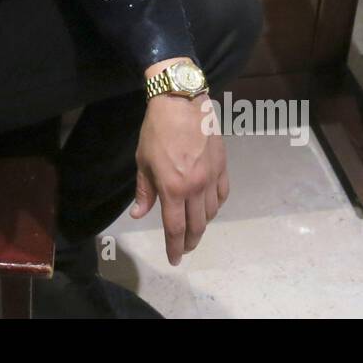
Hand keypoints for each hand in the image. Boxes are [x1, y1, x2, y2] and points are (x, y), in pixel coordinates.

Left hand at [131, 90, 228, 265]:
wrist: (181, 103)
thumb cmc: (156, 131)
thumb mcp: (143, 161)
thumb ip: (144, 191)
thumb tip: (140, 215)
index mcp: (172, 188)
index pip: (175, 228)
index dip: (174, 247)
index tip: (173, 259)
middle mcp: (195, 188)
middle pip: (196, 226)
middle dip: (189, 241)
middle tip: (183, 248)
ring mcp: (211, 177)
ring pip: (211, 213)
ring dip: (202, 224)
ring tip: (193, 228)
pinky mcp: (222, 167)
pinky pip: (222, 195)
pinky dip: (216, 206)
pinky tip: (209, 207)